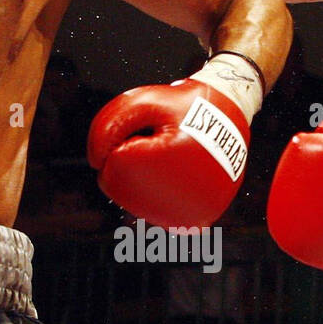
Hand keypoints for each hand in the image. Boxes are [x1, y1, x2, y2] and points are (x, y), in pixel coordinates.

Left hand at [88, 70, 251, 228]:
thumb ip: (107, 126)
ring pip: (136, 201)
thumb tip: (95, 162)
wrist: (228, 117)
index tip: (152, 129)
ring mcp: (188, 216)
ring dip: (145, 179)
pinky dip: (159, 195)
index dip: (125, 140)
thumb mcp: (141, 101)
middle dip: (132, 162)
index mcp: (163, 167)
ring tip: (174, 158)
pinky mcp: (197, 222)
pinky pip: (158, 214)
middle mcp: (177, 199)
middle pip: (120, 188)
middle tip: (163, 142)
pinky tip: (176, 178)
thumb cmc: (182, 106)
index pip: (112, 165)